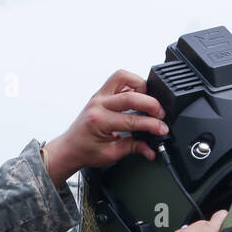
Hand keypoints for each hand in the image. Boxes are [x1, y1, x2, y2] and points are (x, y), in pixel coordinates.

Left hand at [40, 70, 167, 186]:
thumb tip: (150, 148)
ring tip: (148, 101)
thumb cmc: (85, 151)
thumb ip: (133, 148)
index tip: (162, 128)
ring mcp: (98, 96)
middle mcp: (98, 104)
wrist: (69, 148)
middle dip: (151, 105)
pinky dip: (131, 84)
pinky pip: (118, 79)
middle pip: (131, 95)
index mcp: (99, 121)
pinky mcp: (100, 93)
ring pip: (122, 77)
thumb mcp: (111, 154)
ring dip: (140, 86)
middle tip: (160, 115)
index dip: (151, 124)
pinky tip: (137, 96)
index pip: (132, 120)